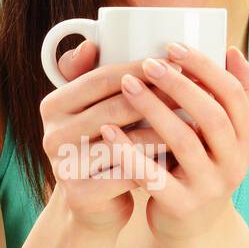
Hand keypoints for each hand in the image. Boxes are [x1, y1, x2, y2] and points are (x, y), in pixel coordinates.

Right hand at [39, 40, 181, 234]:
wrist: (93, 206)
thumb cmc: (103, 145)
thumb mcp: (95, 107)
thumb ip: (92, 72)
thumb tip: (91, 41)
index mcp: (52, 104)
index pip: (102, 78)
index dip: (142, 69)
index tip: (178, 63)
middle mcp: (51, 133)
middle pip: (115, 107)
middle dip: (159, 97)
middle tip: (196, 91)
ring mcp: (63, 165)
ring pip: (125, 140)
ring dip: (165, 129)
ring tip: (197, 119)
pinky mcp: (80, 194)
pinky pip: (128, 172)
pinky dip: (158, 162)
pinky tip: (184, 154)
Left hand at [99, 44, 248, 241]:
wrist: (195, 230)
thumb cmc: (201, 168)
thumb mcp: (223, 136)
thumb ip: (231, 96)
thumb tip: (233, 51)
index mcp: (246, 138)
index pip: (233, 93)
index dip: (205, 67)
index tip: (174, 46)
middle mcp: (235, 163)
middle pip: (211, 116)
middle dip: (179, 85)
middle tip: (149, 63)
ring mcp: (210, 187)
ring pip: (183, 142)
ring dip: (154, 109)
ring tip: (127, 85)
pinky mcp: (182, 206)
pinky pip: (154, 176)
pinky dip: (129, 151)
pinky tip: (107, 129)